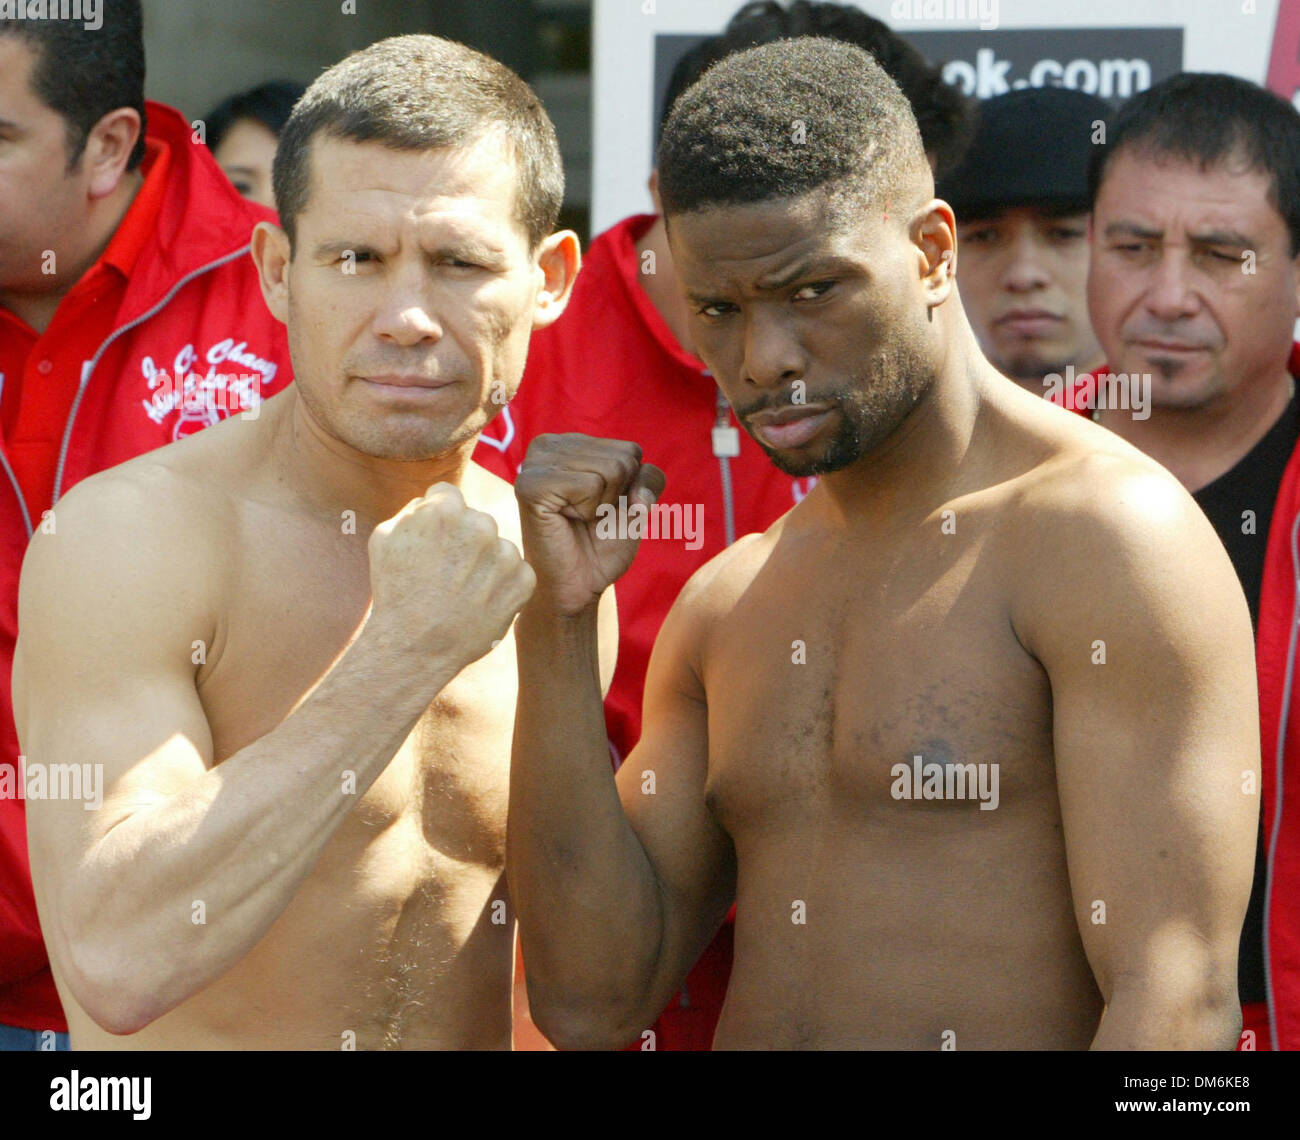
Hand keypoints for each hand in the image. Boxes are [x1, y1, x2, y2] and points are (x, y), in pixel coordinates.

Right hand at [367, 483, 535, 668]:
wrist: (416, 646)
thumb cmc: (394, 592)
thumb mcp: (384, 538)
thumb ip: (412, 510)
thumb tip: (433, 501)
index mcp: (447, 508)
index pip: (448, 496)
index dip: (437, 519)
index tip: (431, 543)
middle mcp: (482, 524)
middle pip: (476, 521)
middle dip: (464, 540)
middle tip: (446, 573)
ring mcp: (506, 553)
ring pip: (497, 547)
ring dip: (485, 562)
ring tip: (461, 592)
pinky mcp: (524, 580)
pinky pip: (516, 572)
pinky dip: (502, 585)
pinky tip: (479, 602)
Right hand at [514, 434, 665, 616]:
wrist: (579, 585)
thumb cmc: (601, 543)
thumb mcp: (636, 503)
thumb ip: (649, 479)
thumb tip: (637, 493)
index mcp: (568, 443)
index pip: (631, 450)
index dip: (629, 488)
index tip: (601, 507)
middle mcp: (547, 445)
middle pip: (623, 457)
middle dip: (617, 496)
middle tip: (588, 517)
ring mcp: (535, 463)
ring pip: (610, 468)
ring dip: (603, 504)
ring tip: (577, 518)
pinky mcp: (530, 485)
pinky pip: (589, 484)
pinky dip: (589, 509)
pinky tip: (567, 520)